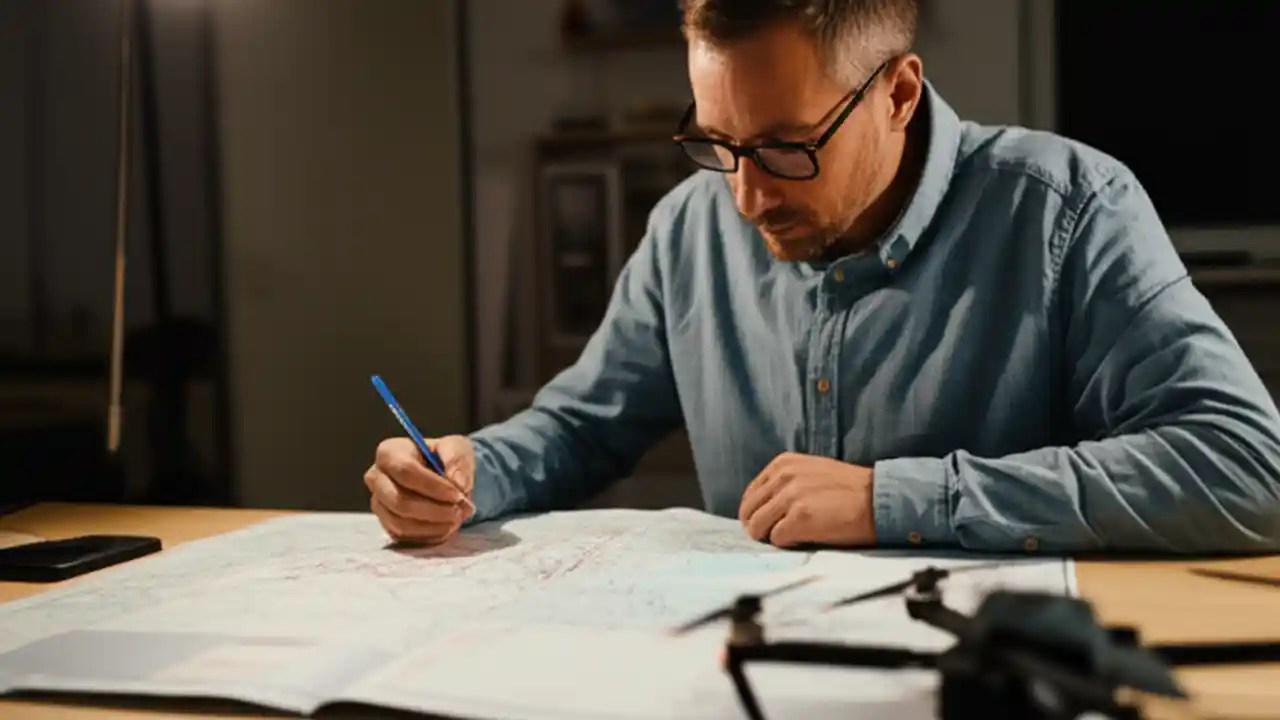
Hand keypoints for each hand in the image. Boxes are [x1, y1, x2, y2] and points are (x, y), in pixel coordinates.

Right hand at [365, 435, 475, 544]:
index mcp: (389, 452)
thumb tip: (457, 483)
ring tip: (457, 519)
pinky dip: (429, 535)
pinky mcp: (386, 523)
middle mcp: (376, 478)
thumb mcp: (456, 448)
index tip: (458, 495)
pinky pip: (404, 536)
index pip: (405, 471)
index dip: (432, 486)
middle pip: (399, 501)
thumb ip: (457, 461)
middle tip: (461, 511)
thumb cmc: (444, 457)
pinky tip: (447, 526)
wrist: (441, 473)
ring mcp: (379, 503)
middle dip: (434, 510)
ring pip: (401, 523)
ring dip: (433, 526)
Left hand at [738, 452, 875, 548]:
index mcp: (783, 464)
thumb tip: (765, 506)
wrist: (878, 499)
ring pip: (757, 526)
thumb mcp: (811, 472)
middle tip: (772, 536)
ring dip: (769, 537)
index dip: (755, 512)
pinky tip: (802, 540)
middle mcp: (783, 477)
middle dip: (757, 527)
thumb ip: (786, 482)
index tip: (765, 523)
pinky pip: (776, 539)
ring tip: (789, 538)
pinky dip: (786, 544)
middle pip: (749, 511)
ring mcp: (790, 497)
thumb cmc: (849, 490)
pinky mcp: (799, 519)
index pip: (751, 494)